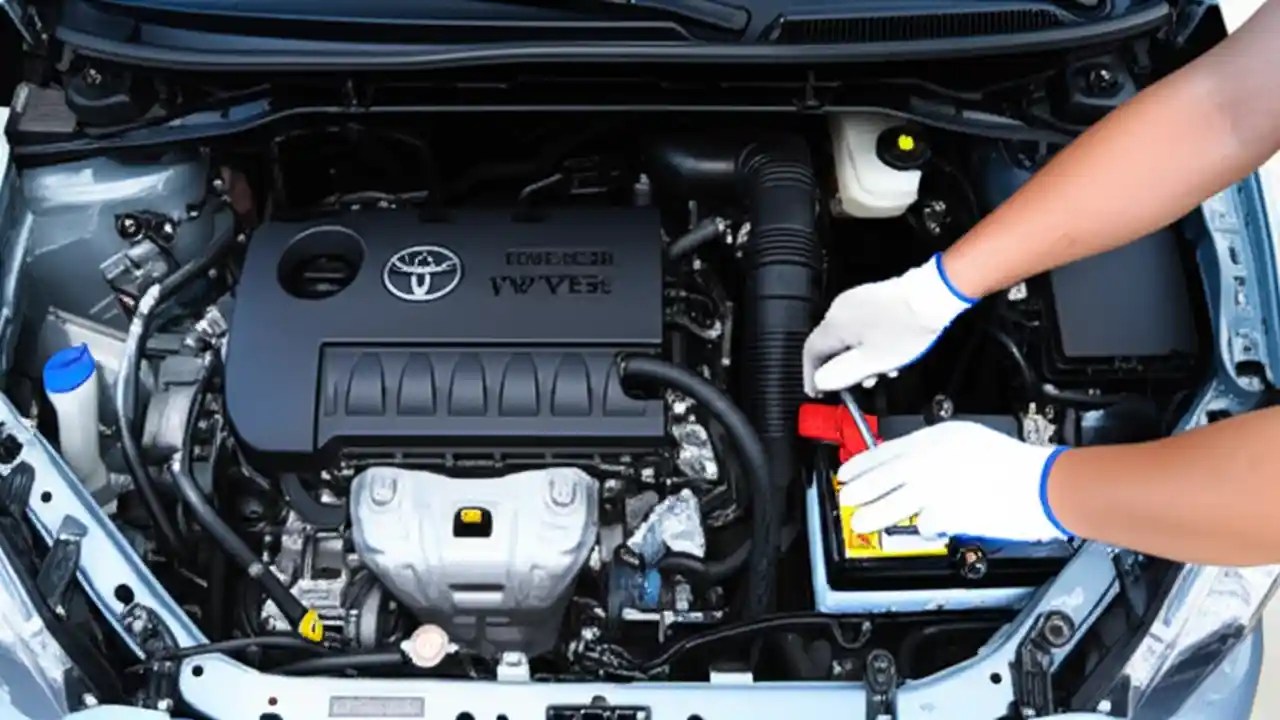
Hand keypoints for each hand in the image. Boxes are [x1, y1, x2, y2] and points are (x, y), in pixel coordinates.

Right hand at [803, 253, 975, 395]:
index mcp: (835, 323)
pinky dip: (867, 343)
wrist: (934, 295)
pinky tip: (886, 352)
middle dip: (842, 369)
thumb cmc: (909, 325)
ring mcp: (856, 300)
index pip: (810, 352)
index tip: (818, 390)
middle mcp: (840, 308)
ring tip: (879, 370)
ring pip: (846, 336)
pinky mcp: (871, 298)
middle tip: (854, 384)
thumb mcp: (872, 362)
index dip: (812, 375)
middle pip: (829, 345)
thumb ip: (842, 374)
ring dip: (858, 358)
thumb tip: (821, 381)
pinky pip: (859, 325)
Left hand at [837, 421, 1072, 542]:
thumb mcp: (965, 438)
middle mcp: (926, 462)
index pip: (881, 451)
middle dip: (857, 491)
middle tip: (847, 498)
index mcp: (931, 439)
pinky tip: (932, 524)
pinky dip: (927, 527)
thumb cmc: (1012, 461)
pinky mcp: (944, 515)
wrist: (1040, 485)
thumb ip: (933, 447)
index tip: (846, 473)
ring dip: (873, 515)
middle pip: (877, 479)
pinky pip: (925, 524)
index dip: (859, 465)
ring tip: (862, 520)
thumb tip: (909, 459)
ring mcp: (932, 490)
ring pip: (888, 505)